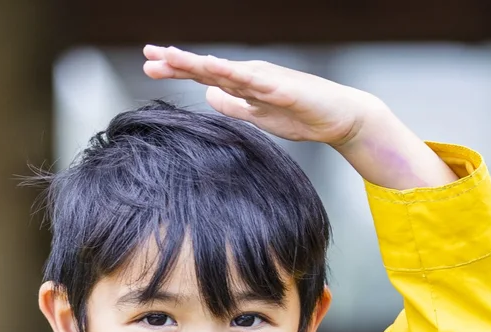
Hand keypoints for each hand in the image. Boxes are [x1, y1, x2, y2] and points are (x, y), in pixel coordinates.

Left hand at [142, 44, 457, 189]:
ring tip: (172, 56)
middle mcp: (250, 76)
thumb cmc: (302, 116)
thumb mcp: (258, 116)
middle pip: (207, 68)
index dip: (177, 69)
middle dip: (177, 61)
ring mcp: (266, 80)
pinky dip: (232, 74)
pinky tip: (214, 70)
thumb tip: (207, 97)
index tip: (149, 65)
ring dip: (198, 62)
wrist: (341, 119)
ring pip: (225, 70)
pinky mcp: (282, 89)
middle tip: (148, 54)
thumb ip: (233, 106)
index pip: (204, 75)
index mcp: (243, 84)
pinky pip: (253, 82)